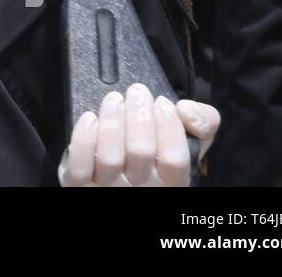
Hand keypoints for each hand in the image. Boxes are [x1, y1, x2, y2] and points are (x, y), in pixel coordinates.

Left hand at [58, 83, 219, 186]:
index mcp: (171, 183)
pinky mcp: (80, 185)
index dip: (170, 128)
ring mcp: (109, 189)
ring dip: (112, 122)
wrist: (118, 182)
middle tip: (137, 92)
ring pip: (110, 157)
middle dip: (139, 116)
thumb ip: (201, 124)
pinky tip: (90, 119)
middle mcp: (142, 189)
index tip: (162, 102)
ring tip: (115, 99)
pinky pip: (80, 166)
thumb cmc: (156, 157)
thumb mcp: (186, 143)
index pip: (175, 159)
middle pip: (141, 152)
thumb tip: (186, 109)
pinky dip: (84, 140)